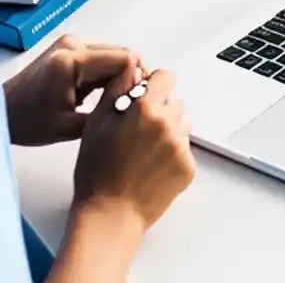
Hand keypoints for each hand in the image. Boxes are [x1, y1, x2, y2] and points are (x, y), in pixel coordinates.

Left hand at [3, 35, 142, 146]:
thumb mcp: (72, 127)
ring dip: (120, 75)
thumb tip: (138, 102)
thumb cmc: (29, 122)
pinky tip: (102, 94)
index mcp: (71, 60)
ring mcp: (70, 42)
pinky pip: (102, 56)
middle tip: (128, 104)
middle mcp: (72, 43)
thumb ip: (108, 112)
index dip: (136, 80)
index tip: (135, 102)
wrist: (2, 112)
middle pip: (123, 52)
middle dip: (130, 77)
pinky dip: (108, 73)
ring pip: (115, 53)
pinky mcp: (70, 46)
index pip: (126, 58)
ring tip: (114, 101)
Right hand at [72, 65, 195, 230]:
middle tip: (138, 129)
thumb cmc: (97, 172)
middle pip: (174, 101)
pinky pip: (185, 149)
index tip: (145, 95)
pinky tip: (151, 166)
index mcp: (146, 110)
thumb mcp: (97, 123)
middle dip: (159, 109)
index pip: (166, 77)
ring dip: (168, 130)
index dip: (154, 85)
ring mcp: (181, 147)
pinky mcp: (188, 167)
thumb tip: (131, 70)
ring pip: (181, 125)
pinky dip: (172, 153)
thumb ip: (117, 91)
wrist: (110, 213)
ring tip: (144, 150)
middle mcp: (169, 125)